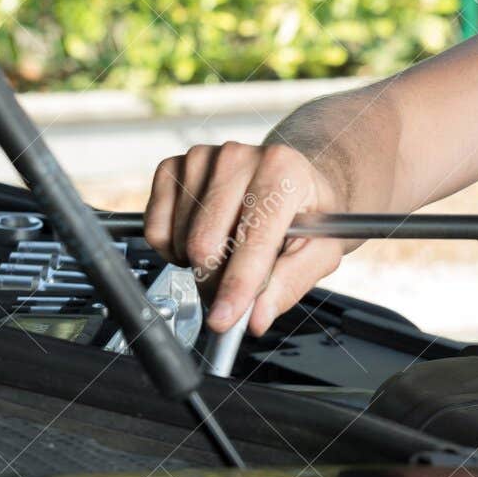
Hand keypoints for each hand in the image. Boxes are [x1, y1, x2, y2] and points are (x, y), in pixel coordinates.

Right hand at [143, 141, 347, 335]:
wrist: (292, 178)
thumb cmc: (308, 212)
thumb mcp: (321, 249)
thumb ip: (292, 282)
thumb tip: (256, 317)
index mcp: (283, 170)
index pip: (252, 238)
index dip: (237, 285)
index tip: (224, 319)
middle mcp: (239, 157)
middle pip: (205, 243)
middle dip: (216, 283)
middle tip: (234, 292)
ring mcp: (202, 158)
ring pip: (180, 240)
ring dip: (198, 265)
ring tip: (228, 252)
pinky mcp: (172, 168)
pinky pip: (156, 230)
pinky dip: (174, 249)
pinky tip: (201, 239)